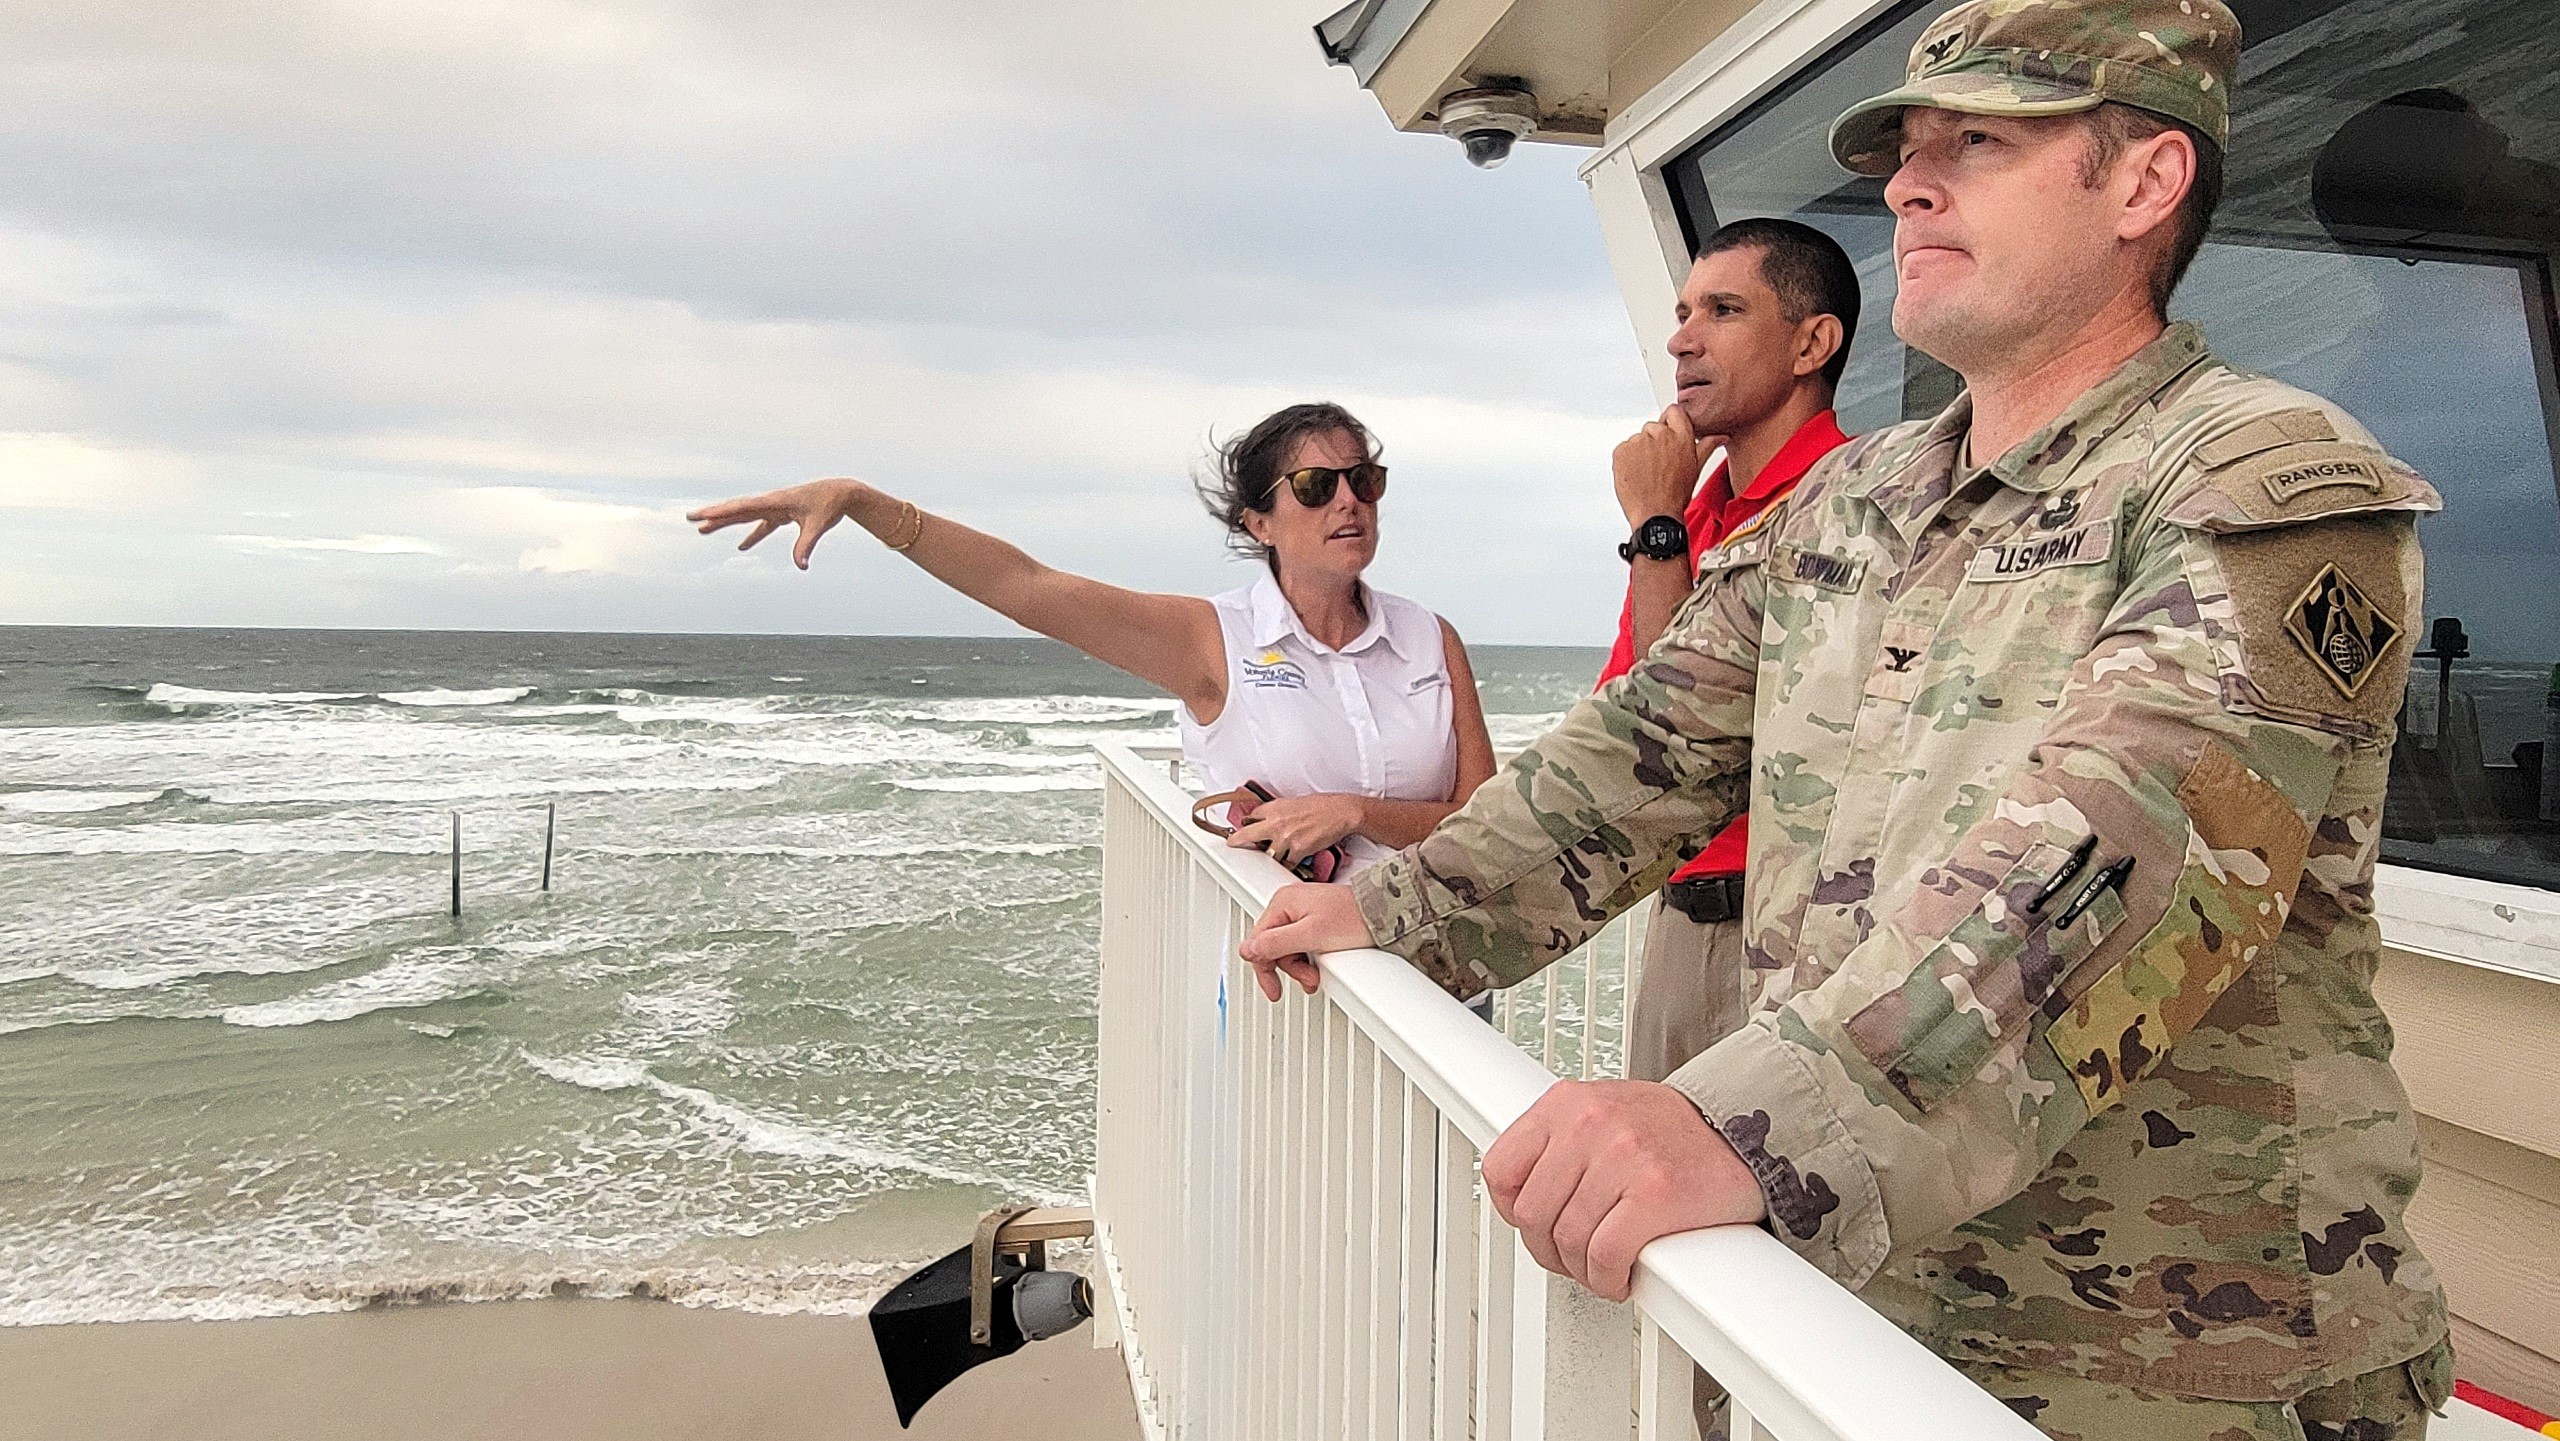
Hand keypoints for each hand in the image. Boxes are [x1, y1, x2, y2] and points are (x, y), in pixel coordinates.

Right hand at [687, 479, 867, 569]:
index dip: (719, 512)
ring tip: (703, 530)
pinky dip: (752, 535)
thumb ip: (806, 546)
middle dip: (713, 515)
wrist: (842, 493)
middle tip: (690, 519)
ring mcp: (775, 508)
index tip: (701, 515)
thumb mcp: (818, 526)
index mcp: (774, 501)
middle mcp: (770, 502)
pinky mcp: (783, 514)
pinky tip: (742, 547)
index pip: (741, 507)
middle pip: (736, 510)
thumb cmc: (830, 505)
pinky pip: (762, 526)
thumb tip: (801, 566)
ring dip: (725, 523)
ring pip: (745, 516)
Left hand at [1225, 793, 1364, 869]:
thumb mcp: (1295, 802)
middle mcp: (1277, 822)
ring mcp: (1286, 838)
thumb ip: (1280, 811)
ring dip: (1272, 855)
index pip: (1252, 816)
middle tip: (1233, 844)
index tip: (1242, 827)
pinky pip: (1287, 863)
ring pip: (1268, 854)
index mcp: (1276, 808)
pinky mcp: (1298, 850)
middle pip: (1248, 834)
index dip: (1246, 823)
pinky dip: (1290, 863)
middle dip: (1238, 840)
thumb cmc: (1323, 805)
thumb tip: (1272, 819)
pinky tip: (1292, 861)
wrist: (1341, 812)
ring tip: (1276, 854)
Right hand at [1237, 882, 1371, 999]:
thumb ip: (1276, 944)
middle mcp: (1290, 904)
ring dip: (1302, 966)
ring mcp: (1303, 911)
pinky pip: (1303, 943)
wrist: (1384, 912)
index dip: (1265, 969)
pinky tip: (1321, 964)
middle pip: (1275, 947)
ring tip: (1318, 974)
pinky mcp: (1317, 919)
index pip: (1259, 942)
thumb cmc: (1354, 918)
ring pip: (1290, 948)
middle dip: (1292, 968)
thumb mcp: (1311, 935)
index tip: (1274, 991)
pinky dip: (1310, 958)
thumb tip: (1247, 950)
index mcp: (1283, 903)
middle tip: (1310, 979)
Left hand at [1482, 1079, 1767, 1301]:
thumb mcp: (1604, 1113)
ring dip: (1584, 1270)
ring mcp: (1622, 1157)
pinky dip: (1609, 1278)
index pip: (1500, 1169)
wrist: (1746, 1131)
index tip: (1535, 1224)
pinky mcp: (1655, 1194)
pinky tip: (1622, 1275)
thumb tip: (1518, 1197)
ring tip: (1604, 1265)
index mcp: (1567, 1103)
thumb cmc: (1676, 1131)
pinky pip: (1605, 1256)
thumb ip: (1560, 1144)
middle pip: (1532, 1214)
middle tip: (1574, 1256)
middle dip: (1550, 1249)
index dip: (1512, 1211)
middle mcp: (1590, 1123)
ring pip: (1567, 1240)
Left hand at [1611, 406, 1718, 532]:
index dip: (1670, 422)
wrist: (1654, 514)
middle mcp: (1659, 434)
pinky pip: (1623, 449)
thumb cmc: (1675, 495)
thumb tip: (1720, 437)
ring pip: (1638, 439)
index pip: (1674, 411)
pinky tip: (1636, 474)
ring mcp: (1638, 441)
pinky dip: (1627, 460)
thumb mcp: (1696, 468)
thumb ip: (1707, 446)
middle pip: (1653, 427)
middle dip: (1655, 442)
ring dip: (1641, 451)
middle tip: (1659, 464)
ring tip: (1647, 473)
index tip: (1669, 434)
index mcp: (1680, 436)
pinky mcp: (1621, 451)